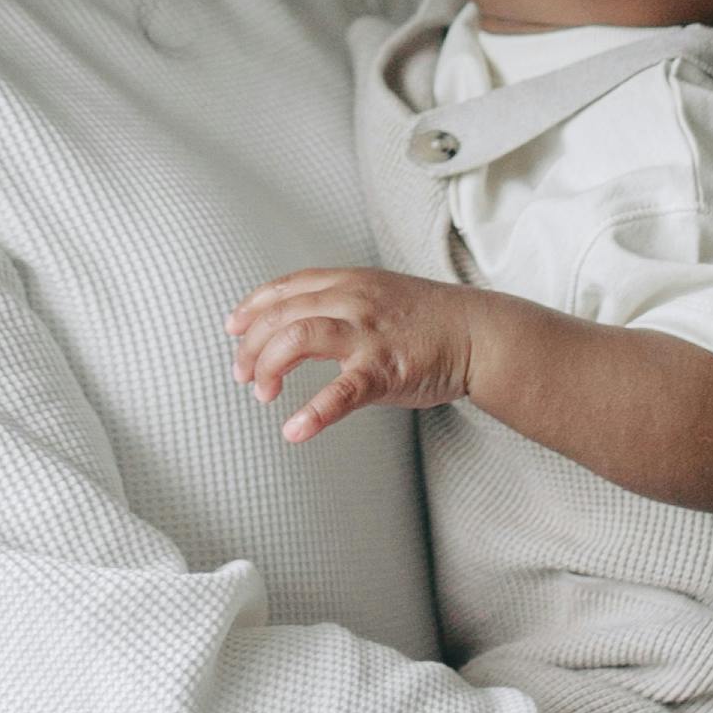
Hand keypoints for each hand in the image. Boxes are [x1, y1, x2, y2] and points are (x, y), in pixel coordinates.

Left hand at [227, 266, 478, 439]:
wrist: (479, 334)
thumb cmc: (427, 321)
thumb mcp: (377, 295)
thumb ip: (338, 303)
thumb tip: (295, 325)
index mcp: (348, 282)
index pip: (285, 288)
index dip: (252, 307)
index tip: (233, 328)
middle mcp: (353, 300)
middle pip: (282, 314)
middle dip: (252, 345)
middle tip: (242, 374)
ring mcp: (369, 333)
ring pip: (299, 336)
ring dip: (269, 365)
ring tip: (261, 393)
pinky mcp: (385, 369)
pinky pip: (342, 391)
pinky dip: (314, 412)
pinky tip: (294, 430)